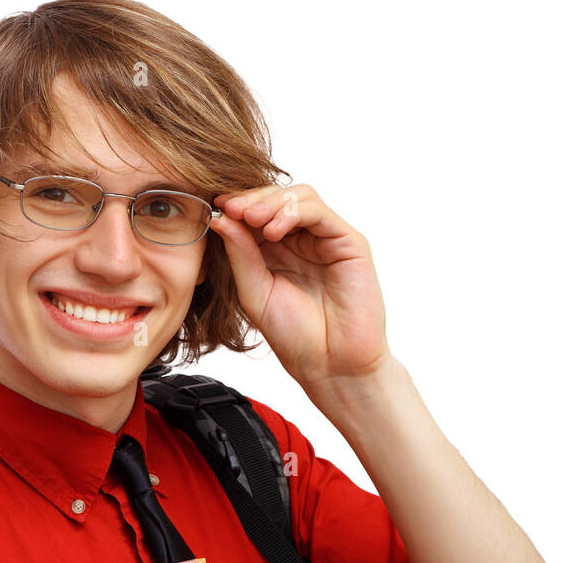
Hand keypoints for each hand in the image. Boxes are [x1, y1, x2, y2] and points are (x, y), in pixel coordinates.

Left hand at [211, 182, 392, 392]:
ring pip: (299, 197)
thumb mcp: (255, 293)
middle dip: (251, 199)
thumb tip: (221, 217)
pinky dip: (294, 212)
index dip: (236, 206)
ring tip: (251, 219)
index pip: (256, 213)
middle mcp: (302, 241)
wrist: (331, 365)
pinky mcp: (348, 242)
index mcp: (276, 252)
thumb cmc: (296, 337)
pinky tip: (274, 230)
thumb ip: (241, 255)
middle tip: (231, 208)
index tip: (214, 208)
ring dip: (271, 202)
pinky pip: (319, 212)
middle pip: (276, 198)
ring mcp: (325, 239)